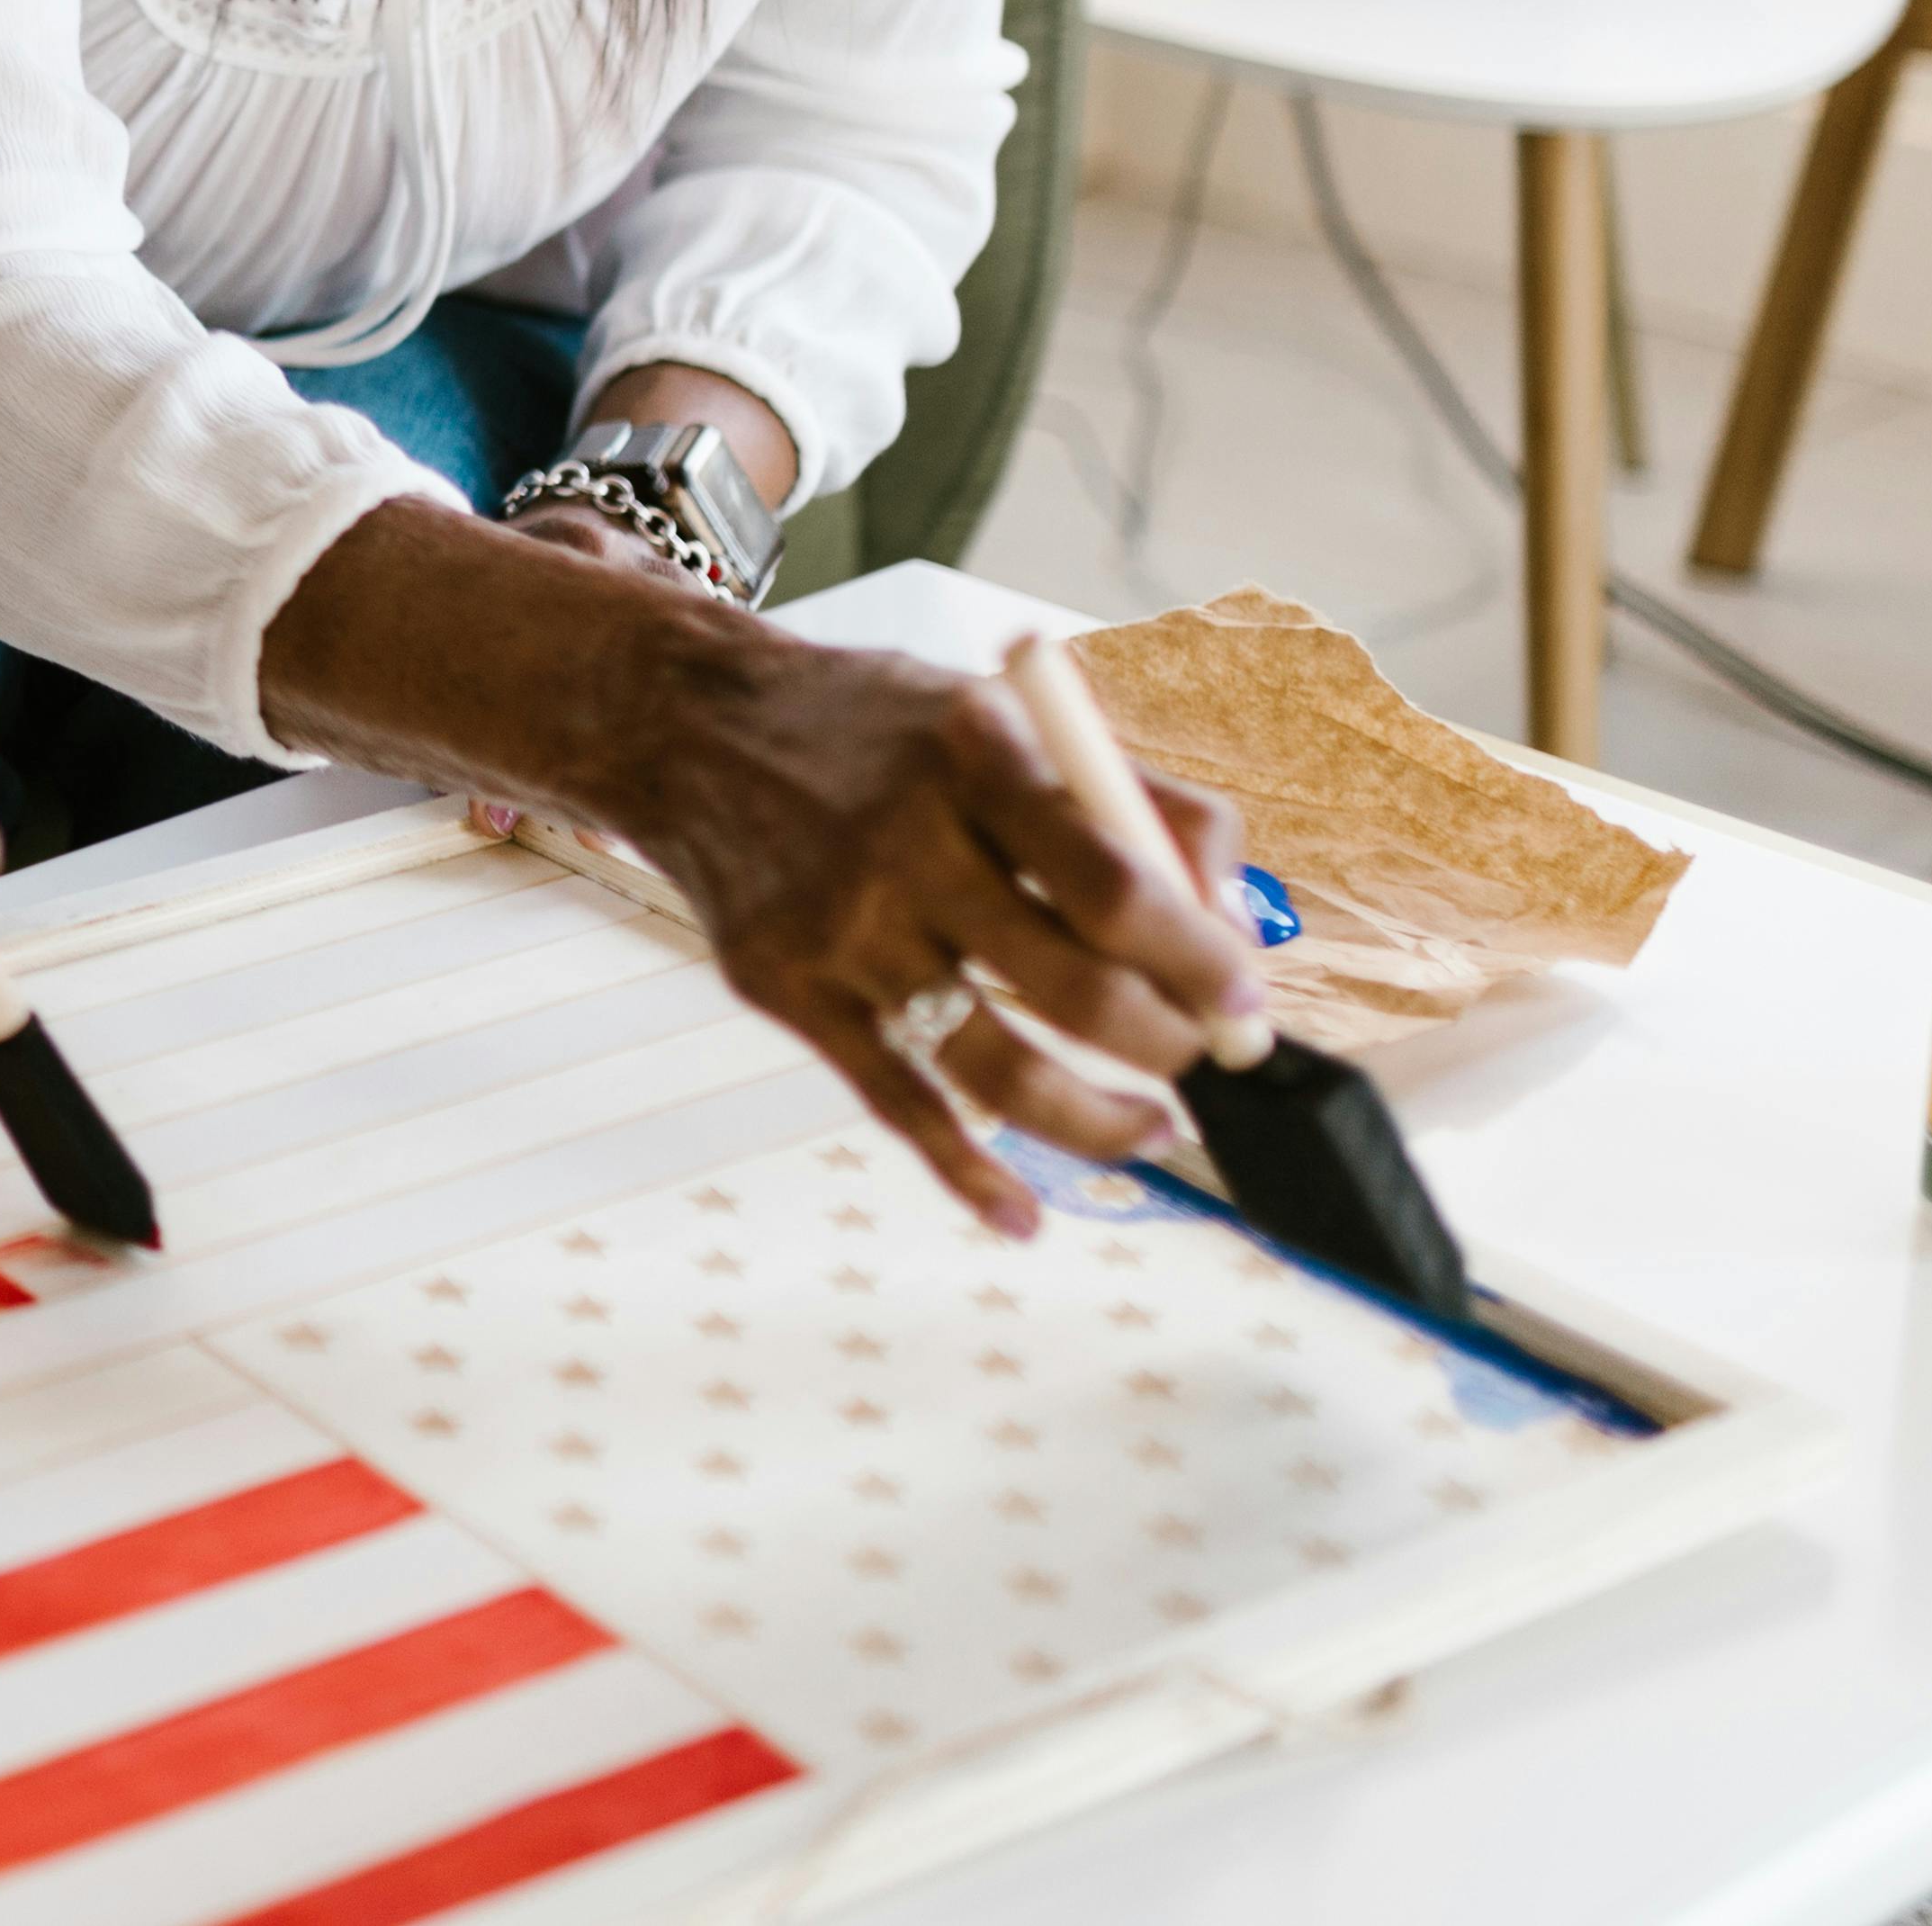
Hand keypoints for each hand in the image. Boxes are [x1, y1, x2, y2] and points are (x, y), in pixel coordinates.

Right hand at [559, 578, 1263, 1234]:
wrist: (687, 723)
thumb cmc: (882, 728)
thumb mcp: (1006, 716)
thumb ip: (1137, 802)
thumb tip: (1234, 929)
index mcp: (977, 756)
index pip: (1115, 885)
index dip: (1197, 961)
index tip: (1244, 1006)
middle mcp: (903, 841)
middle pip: (1072, 988)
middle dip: (1163, 1045)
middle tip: (1194, 1059)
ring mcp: (838, 923)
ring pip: (994, 1065)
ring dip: (1094, 1120)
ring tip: (1149, 1129)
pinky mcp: (783, 986)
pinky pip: (896, 1102)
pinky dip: (966, 1172)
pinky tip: (1020, 1214)